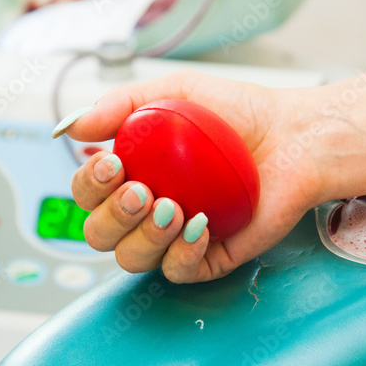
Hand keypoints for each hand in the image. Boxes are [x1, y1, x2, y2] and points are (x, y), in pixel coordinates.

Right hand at [60, 71, 323, 282]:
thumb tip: (71, 128)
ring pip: (132, 259)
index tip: (111, 162)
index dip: (88, 185)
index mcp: (132, 174)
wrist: (294, 135)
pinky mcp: (210, 256)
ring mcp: (176, 237)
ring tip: (172, 207)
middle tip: (142, 191)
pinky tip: (200, 226)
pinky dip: (182, 254)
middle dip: (112, 216)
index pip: (87, 193)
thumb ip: (120, 104)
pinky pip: (179, 273)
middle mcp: (147, 210)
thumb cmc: (238, 113)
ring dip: (144, 237)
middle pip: (99, 234)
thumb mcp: (174, 92)